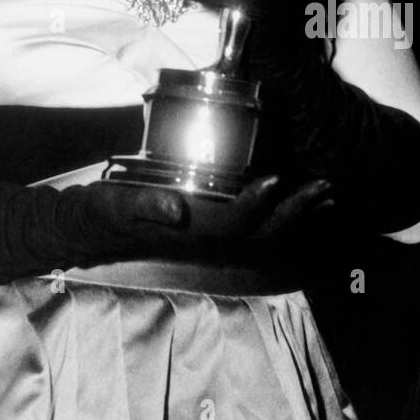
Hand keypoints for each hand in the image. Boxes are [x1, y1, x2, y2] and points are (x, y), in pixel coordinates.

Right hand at [73, 175, 332, 258]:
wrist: (92, 229)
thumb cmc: (102, 212)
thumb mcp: (114, 205)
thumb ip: (143, 205)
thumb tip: (175, 207)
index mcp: (188, 233)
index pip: (232, 224)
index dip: (256, 204)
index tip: (278, 177)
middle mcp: (207, 241)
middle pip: (262, 233)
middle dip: (296, 211)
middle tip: (326, 187)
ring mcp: (213, 239)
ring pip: (267, 234)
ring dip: (298, 215)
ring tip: (328, 195)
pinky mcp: (214, 231)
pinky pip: (259, 229)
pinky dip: (285, 215)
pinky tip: (302, 199)